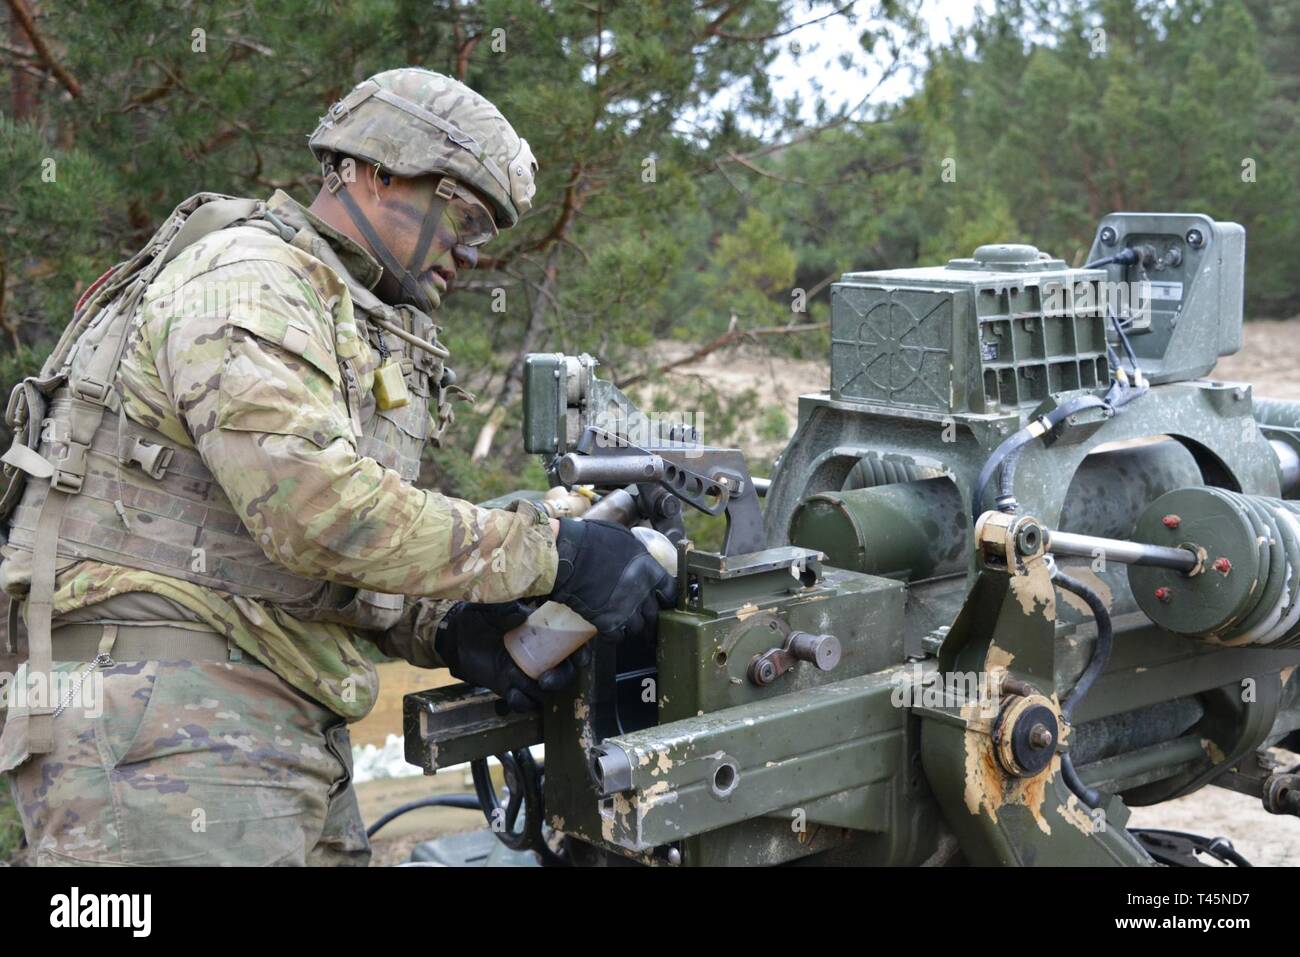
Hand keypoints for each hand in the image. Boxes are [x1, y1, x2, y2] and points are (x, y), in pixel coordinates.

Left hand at [434, 601, 577, 712]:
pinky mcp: (510, 687)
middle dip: (562, 678)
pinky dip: (521, 702)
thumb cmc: (478, 615)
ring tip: (523, 686)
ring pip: (547, 690)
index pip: (573, 642)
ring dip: (541, 692)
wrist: (454, 635)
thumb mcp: (492, 606)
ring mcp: (526, 672)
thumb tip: (523, 615)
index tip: (580, 658)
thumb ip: (506, 608)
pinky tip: (511, 694)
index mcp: (543, 632)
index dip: (582, 651)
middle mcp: (541, 654)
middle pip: (566, 671)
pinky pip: (524, 702)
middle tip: (546, 680)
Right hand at [548, 519, 677, 643]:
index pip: (671, 592)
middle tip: (645, 615)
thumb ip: (638, 554)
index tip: (664, 600)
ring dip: (633, 626)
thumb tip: (641, 558)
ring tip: (627, 622)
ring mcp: (625, 610)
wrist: (568, 555)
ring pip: (638, 628)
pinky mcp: (606, 622)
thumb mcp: (625, 538)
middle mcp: (642, 593)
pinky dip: (615, 635)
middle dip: (651, 615)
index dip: (668, 597)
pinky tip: (611, 630)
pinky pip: (617, 637)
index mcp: (650, 571)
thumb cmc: (593, 539)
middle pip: (655, 614)